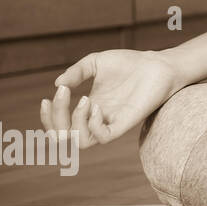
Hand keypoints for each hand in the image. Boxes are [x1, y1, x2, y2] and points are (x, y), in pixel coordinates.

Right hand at [40, 50, 187, 148]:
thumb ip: (76, 72)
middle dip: (55, 118)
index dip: (48, 117)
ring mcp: (111, 122)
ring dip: (75, 122)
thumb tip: (58, 84)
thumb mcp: (95, 62)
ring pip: (81, 142)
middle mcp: (97, 118)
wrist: (158, 64)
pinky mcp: (126, 123)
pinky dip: (93, 125)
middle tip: (62, 94)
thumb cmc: (130, 63)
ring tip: (85, 99)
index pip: (59, 126)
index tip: (49, 96)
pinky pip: (103, 137)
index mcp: (88, 106)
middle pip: (64, 137)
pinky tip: (97, 105)